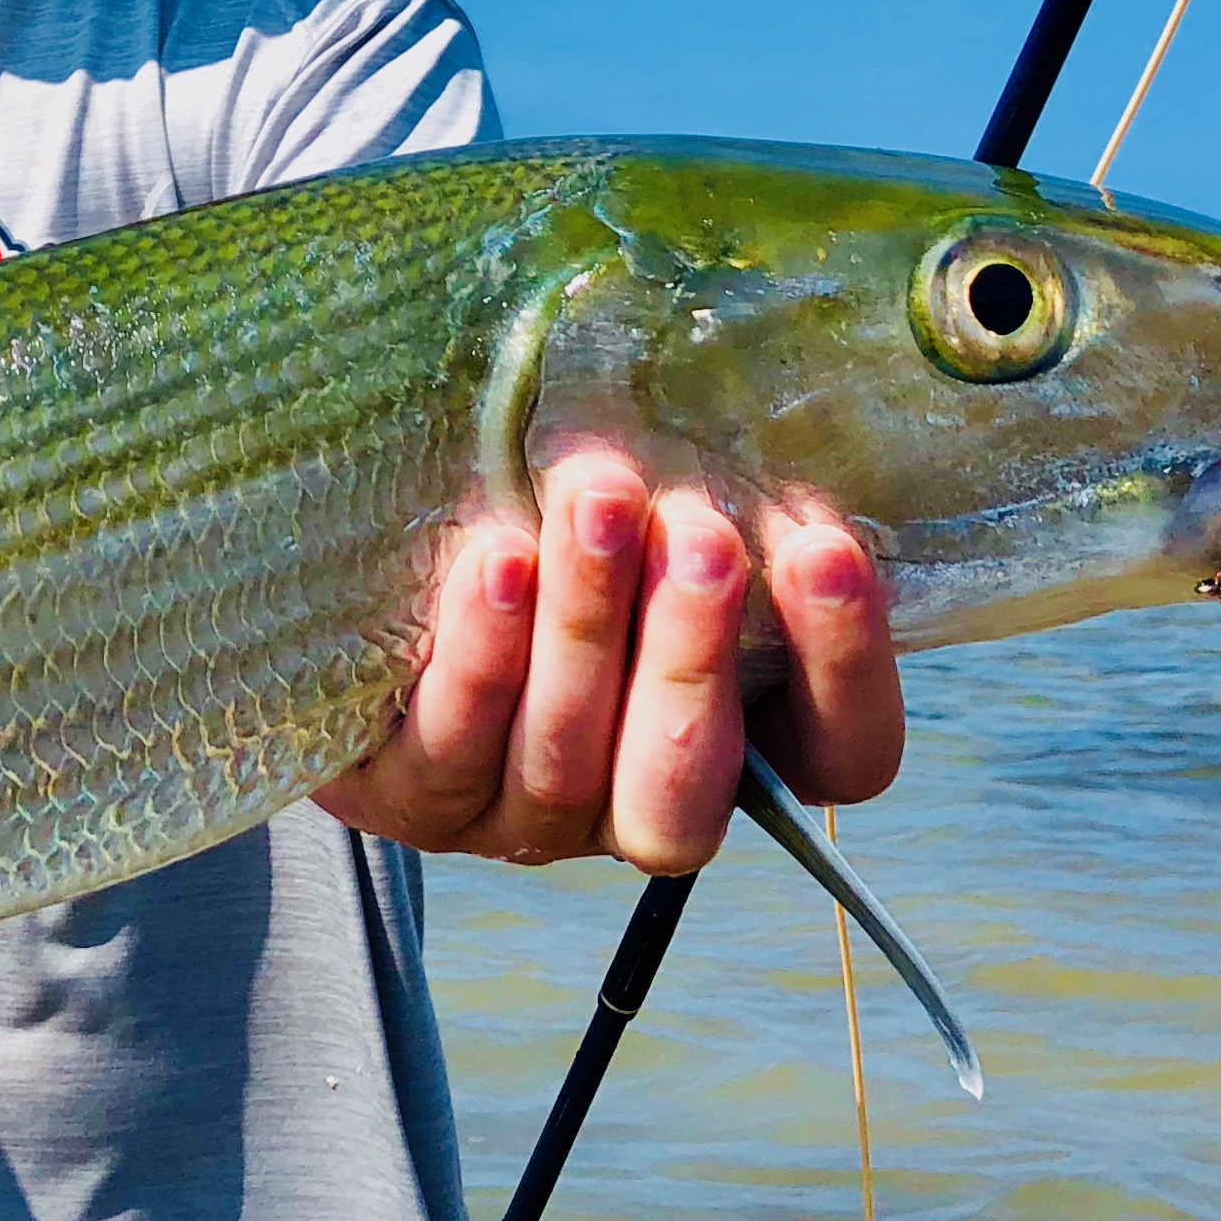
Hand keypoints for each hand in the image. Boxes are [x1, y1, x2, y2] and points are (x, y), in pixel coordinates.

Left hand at [313, 450, 903, 873]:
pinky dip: (483, 655)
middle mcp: (637, 807)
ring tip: (592, 504)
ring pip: (567, 759)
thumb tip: (760, 398)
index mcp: (740, 748)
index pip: (841, 755)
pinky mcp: (417, 804)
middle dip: (694, 651)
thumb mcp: (645, 511)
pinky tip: (497, 563)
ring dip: (586, 628)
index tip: (826, 548)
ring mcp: (524, 822)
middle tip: (697, 532)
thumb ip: (705, 494)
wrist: (374, 594)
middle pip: (693, 781)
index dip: (846, 668)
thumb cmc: (550, 523)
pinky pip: (454, 749)